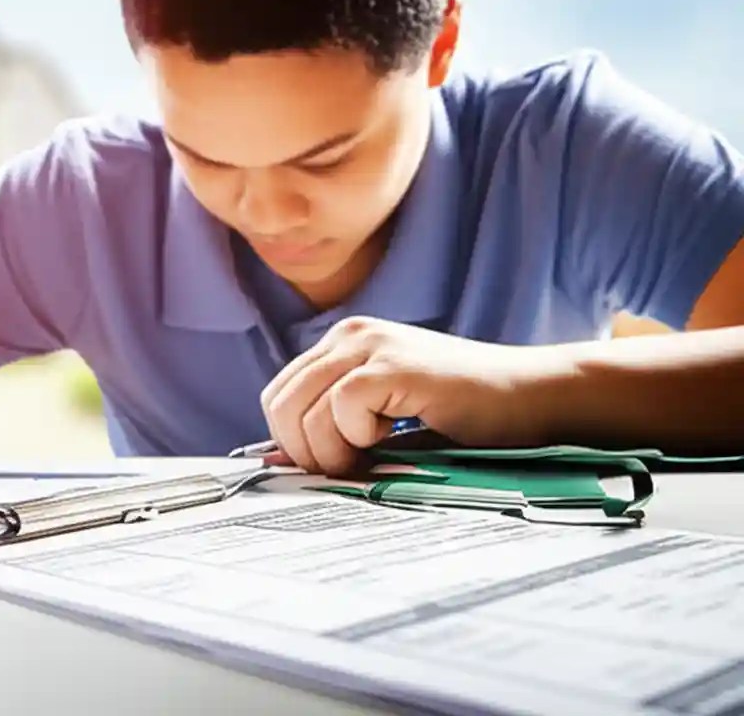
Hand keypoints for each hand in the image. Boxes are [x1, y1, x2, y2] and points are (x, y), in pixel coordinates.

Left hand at [260, 316, 568, 474]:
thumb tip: (271, 462)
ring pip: (304, 409)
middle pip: (280, 404)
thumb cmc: (463, 417)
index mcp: (341, 343)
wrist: (531, 399)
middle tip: (350, 469)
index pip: (278, 396)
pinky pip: (341, 407)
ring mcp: (370, 344)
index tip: (332, 465)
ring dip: (333, 451)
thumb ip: (329, 432)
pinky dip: (357, 437)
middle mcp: (349, 334)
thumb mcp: (381, 422)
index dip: (293, 442)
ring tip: (375, 455)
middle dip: (305, 452)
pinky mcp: (395, 364)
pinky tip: (391, 437)